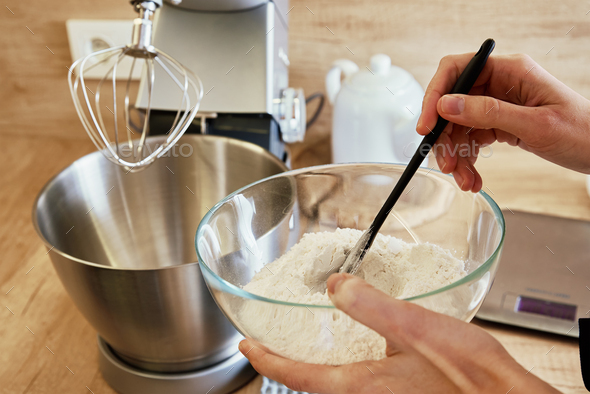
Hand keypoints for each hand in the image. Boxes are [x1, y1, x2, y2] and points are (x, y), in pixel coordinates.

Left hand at [239, 273, 560, 393]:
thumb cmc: (471, 378)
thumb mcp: (416, 329)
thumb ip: (371, 306)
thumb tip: (337, 286)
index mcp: (361, 385)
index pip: (297, 375)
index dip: (266, 359)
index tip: (247, 346)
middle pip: (311, 383)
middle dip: (288, 362)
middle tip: (272, 340)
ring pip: (334, 383)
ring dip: (315, 363)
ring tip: (307, 338)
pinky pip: (358, 382)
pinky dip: (344, 363)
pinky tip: (357, 344)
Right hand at [417, 53, 589, 191]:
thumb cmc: (582, 131)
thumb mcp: (533, 124)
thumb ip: (487, 112)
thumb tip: (446, 105)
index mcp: (510, 70)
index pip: (456, 70)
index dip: (435, 95)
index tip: (426, 126)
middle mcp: (500, 83)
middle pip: (453, 104)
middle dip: (446, 138)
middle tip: (447, 164)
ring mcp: (499, 103)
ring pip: (459, 126)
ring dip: (456, 155)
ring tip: (464, 180)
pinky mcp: (500, 122)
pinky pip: (472, 138)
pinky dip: (468, 159)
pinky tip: (472, 176)